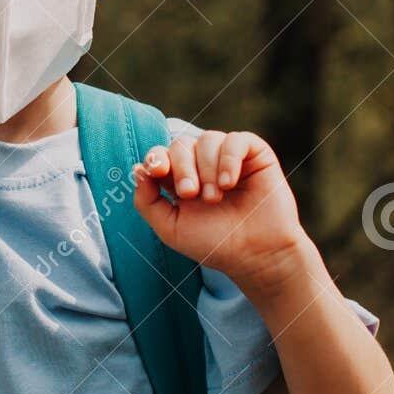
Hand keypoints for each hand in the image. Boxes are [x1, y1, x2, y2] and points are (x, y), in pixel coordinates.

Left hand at [132, 130, 311, 297]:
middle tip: (191, 195)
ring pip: (207, 139)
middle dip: (182, 168)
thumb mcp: (170, 228)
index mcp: (179, 179)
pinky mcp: (254, 154)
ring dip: (206, 168)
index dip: (156, 158)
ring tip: (214, 197)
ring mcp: (227, 157)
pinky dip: (228, 158)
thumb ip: (146, 201)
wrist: (256, 254)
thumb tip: (138, 169)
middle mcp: (202, 164)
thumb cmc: (214, 243)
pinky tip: (229, 183)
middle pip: (181, 145)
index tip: (157, 171)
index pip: (161, 155)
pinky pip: (236, 140)